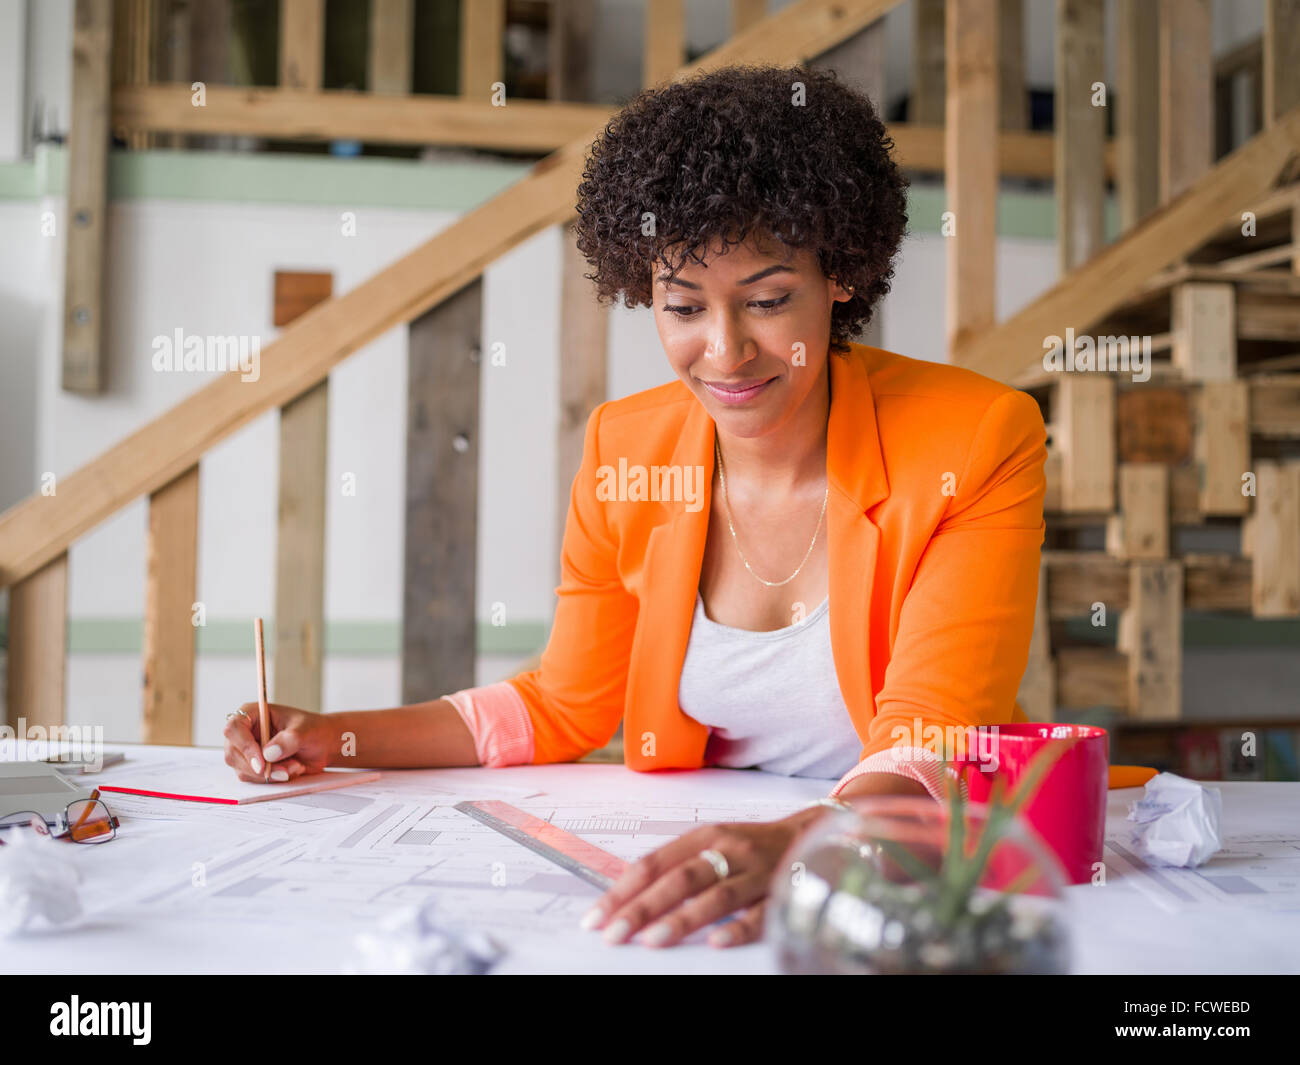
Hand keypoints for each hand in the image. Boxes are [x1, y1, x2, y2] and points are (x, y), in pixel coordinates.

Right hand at [223, 702, 330, 782]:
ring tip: (295, 766)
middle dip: (261, 767)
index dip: (244, 746)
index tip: (262, 763)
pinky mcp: (252, 766)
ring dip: (271, 773)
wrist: (323, 745)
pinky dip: (272, 778)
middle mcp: (245, 732)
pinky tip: (291, 770)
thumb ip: (289, 740)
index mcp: (254, 713)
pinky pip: (253, 779)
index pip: (234, 728)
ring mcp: (246, 751)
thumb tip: (268, 753)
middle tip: (288, 769)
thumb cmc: (314, 730)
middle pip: (233, 753)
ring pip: (244, 770)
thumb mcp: (306, 731)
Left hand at [580, 814, 814, 949]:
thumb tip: (626, 895)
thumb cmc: (751, 846)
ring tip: (652, 940)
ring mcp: (757, 872)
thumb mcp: (712, 844)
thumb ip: (676, 866)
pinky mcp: (783, 894)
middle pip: (680, 878)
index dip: (622, 890)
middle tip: (614, 933)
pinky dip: (738, 929)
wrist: (813, 834)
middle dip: (643, 907)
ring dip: (682, 918)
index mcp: (705, 836)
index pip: (654, 863)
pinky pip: (760, 914)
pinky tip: (717, 942)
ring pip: (717, 896)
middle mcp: (729, 850)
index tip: (596, 917)